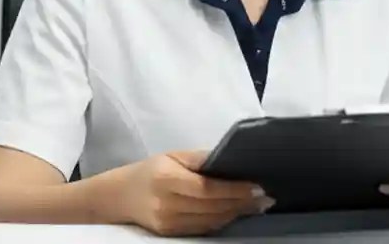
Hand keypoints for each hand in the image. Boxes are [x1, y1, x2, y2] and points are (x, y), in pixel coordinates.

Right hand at [119, 150, 272, 235]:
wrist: (121, 196)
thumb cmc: (151, 170)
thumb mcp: (173, 155)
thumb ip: (201, 159)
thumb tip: (231, 160)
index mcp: (167, 179)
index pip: (208, 188)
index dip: (235, 190)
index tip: (258, 187)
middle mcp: (168, 204)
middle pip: (213, 208)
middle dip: (243, 203)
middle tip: (266, 198)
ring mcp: (169, 222)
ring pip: (212, 221)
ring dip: (237, 214)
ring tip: (258, 205)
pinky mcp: (171, 234)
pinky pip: (204, 229)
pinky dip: (223, 221)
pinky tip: (236, 213)